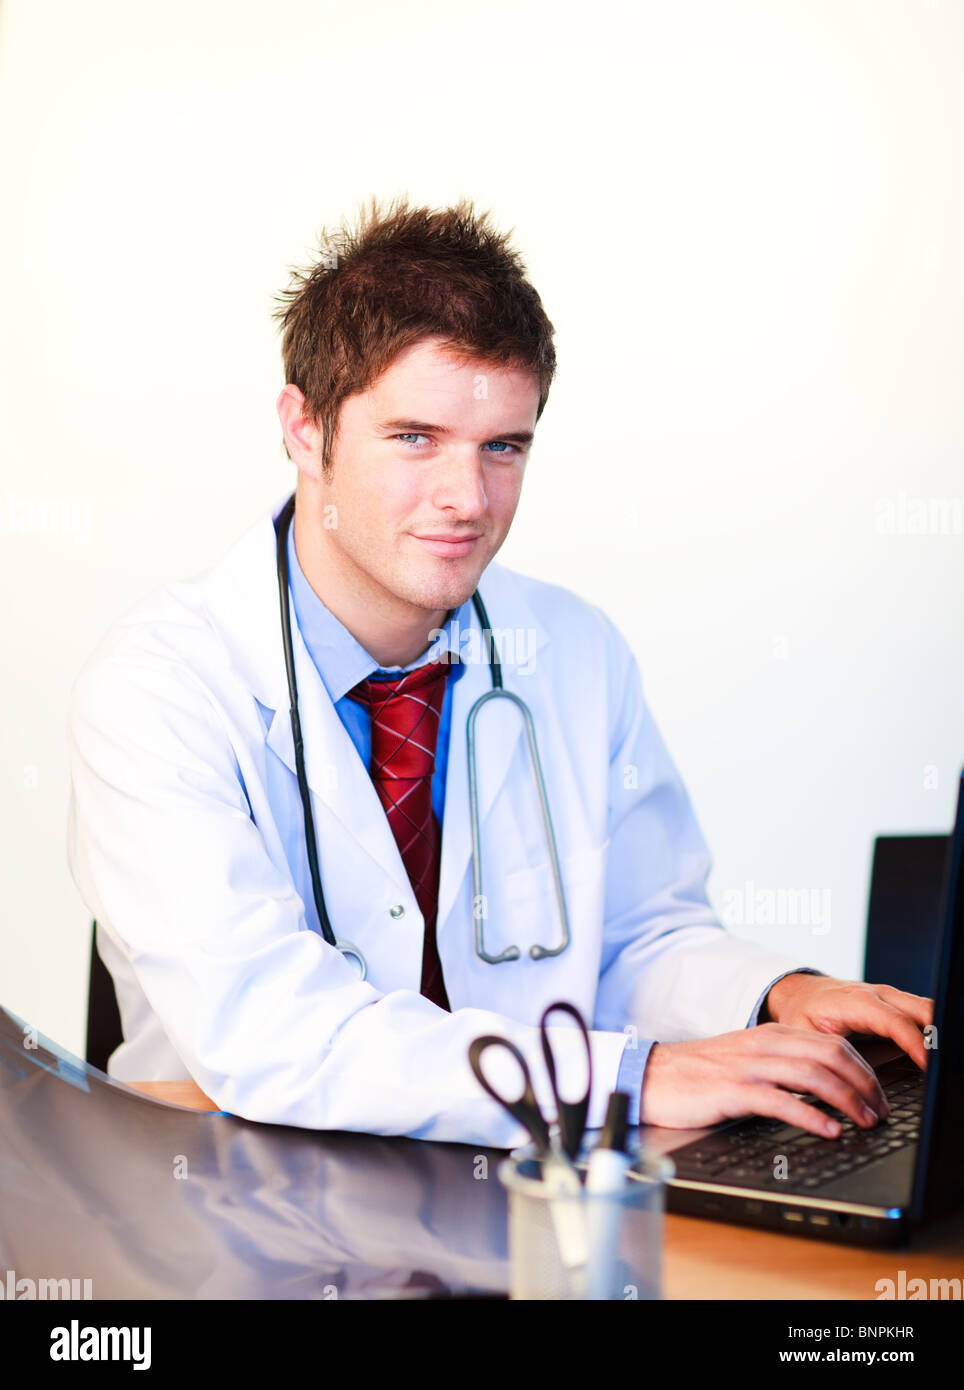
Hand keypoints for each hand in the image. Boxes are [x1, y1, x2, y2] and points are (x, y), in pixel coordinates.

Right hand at [639, 1025, 889, 1136]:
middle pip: (829, 1054)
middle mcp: (763, 1044)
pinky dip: (811, 1116)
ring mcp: (747, 1066)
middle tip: (879, 1111)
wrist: (651, 1076)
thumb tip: (825, 1086)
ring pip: (812, 1075)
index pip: (831, 1043)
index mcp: (769, 1034)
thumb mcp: (746, 1059)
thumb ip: (781, 1065)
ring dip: (846, 1100)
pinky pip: (780, 1101)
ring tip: (864, 1122)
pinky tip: (828, 1130)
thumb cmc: (698, 1074)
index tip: (878, 1095)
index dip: (863, 1069)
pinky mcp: (731, 1091)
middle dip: (864, 1084)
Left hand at [762, 973, 933, 1069]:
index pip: (896, 1022)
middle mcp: (878, 995)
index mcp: (857, 1003)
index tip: (929, 1067)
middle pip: (922, 1009)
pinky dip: (932, 1030)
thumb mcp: (805, 1037)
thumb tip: (837, 1086)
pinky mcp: (894, 1002)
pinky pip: (921, 1012)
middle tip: (942, 1067)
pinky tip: (934, 1053)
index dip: (915, 1044)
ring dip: (937, 1032)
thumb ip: (824, 1057)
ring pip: (926, 1008)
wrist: (799, 992)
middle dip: (937, 1036)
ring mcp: (889, 996)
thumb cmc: (801, 1014)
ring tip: (941, 1063)